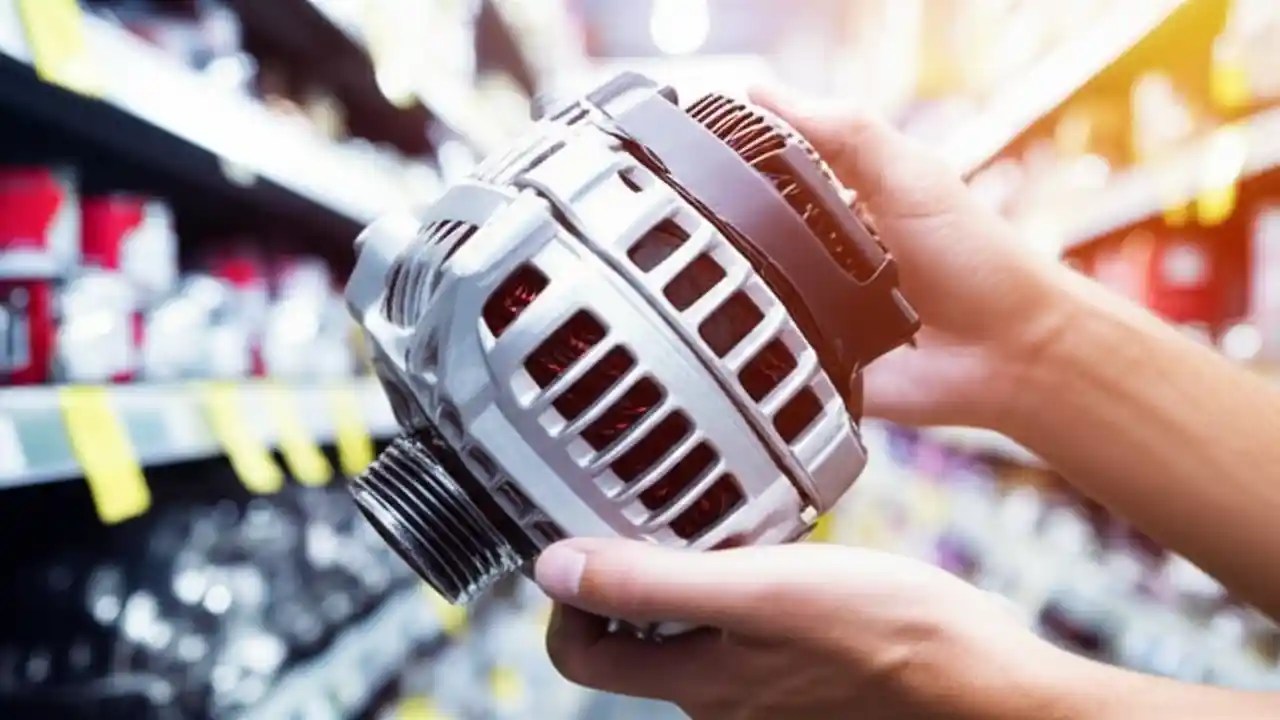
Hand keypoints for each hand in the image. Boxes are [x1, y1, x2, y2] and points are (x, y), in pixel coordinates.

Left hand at [535, 538, 1090, 719]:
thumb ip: (651, 583)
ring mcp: (767, 691)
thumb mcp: (761, 592)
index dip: (567, 597)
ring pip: (691, 630)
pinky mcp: (805, 674)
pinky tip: (773, 546)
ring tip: (715, 518)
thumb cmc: (895, 639)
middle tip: (650, 511)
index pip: (581, 654)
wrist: (993, 687)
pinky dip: (740, 587)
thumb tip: (554, 568)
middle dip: (630, 575)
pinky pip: (744, 629)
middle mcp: (723, 698)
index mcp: (700, 683)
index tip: (581, 539)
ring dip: (688, 575)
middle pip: (634, 639)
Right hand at [750, 87, 1078, 431]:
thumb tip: (763, 93)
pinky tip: (786, 331)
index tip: (705, 160)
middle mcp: (823, 257)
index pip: (769, 177)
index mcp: (839, 204)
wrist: (1012, 352)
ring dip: (754, 294)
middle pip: (752, 240)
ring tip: (772, 285)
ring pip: (755, 299)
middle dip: (739, 239)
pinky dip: (773, 345)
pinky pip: (773, 355)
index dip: (737, 168)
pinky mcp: (818, 362)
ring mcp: (819, 312)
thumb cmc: (977, 260)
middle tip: (736, 234)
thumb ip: (843, 132)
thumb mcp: (907, 176)